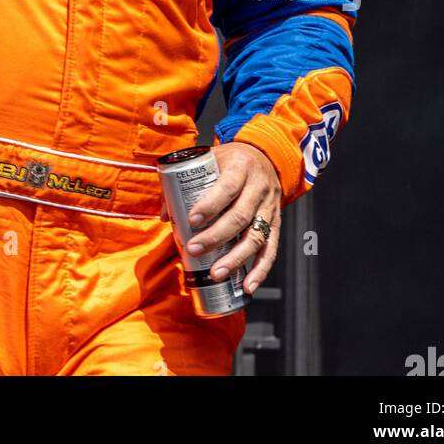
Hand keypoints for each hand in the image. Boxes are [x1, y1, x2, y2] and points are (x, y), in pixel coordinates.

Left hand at [182, 142, 281, 294]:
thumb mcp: (210, 159)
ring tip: (216, 273)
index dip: (210, 205)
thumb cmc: (231, 161)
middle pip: (240, 216)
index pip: (227, 187)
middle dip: (216, 236)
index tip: (191, 220)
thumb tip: (167, 215)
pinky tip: (248, 286)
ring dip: (236, 258)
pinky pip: (271, 249)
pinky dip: (260, 270)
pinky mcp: (276, 224)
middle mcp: (259, 187)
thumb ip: (185, 182)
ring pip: (256, 236)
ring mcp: (270, 207)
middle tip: (195, 250)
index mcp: (241, 167)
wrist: (265, 157)